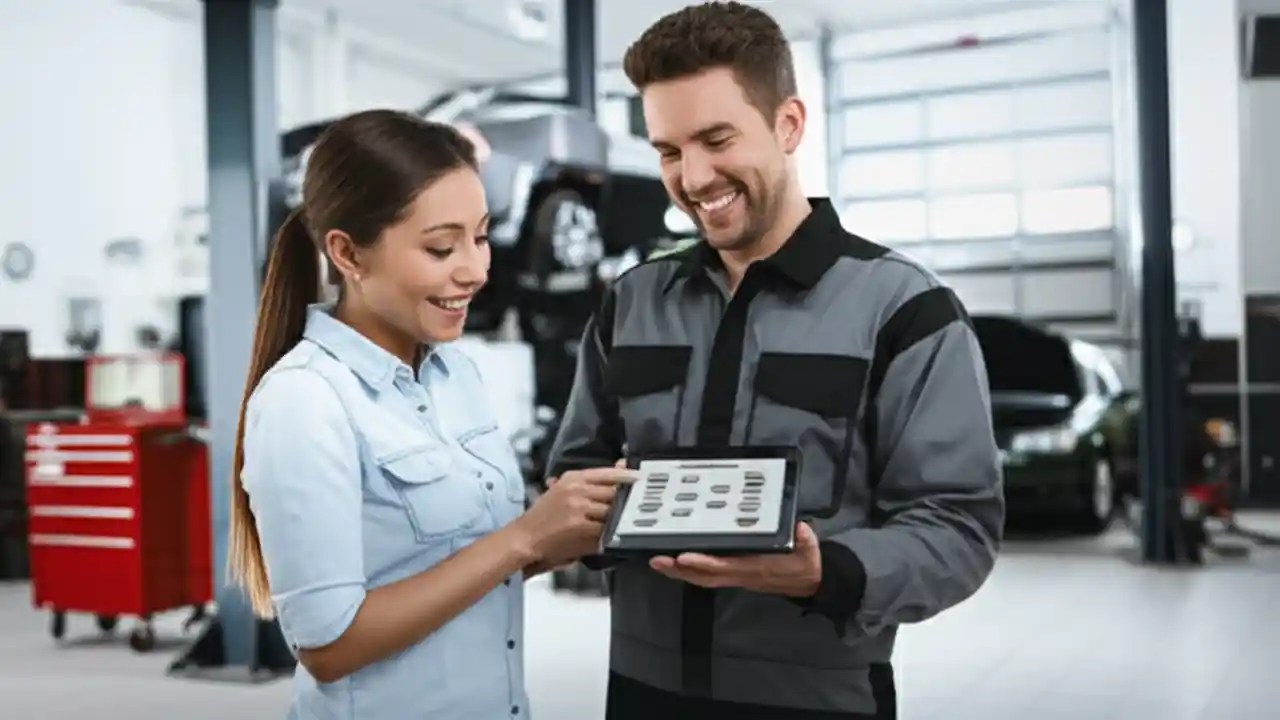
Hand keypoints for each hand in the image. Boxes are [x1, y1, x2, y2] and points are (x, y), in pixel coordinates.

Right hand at [513, 466, 634, 563]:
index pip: (607, 473)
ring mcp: (579, 508)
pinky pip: (606, 529)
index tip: (641, 480)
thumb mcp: (562, 492)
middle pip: (614, 492)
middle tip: (643, 504)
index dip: (627, 476)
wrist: (523, 539)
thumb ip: (588, 484)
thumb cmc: (542, 518)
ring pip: (613, 511)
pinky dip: (613, 534)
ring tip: (633, 523)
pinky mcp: (580, 527)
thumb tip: (620, 468)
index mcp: (572, 478)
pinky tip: (619, 537)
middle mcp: (576, 490)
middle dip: (628, 499)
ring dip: (623, 518)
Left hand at [649, 522, 821, 597]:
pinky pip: (707, 576)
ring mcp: (736, 577)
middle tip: (656, 560)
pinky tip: (677, 563)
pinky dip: (690, 571)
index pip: (724, 567)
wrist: (810, 584)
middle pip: (703, 577)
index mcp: (755, 569)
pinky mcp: (735, 575)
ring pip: (702, 579)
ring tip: (658, 562)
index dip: (703, 564)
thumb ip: (806, 541)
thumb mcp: (810, 552)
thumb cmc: (806, 565)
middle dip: (679, 570)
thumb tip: (800, 529)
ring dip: (679, 572)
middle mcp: (741, 575)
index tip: (683, 557)